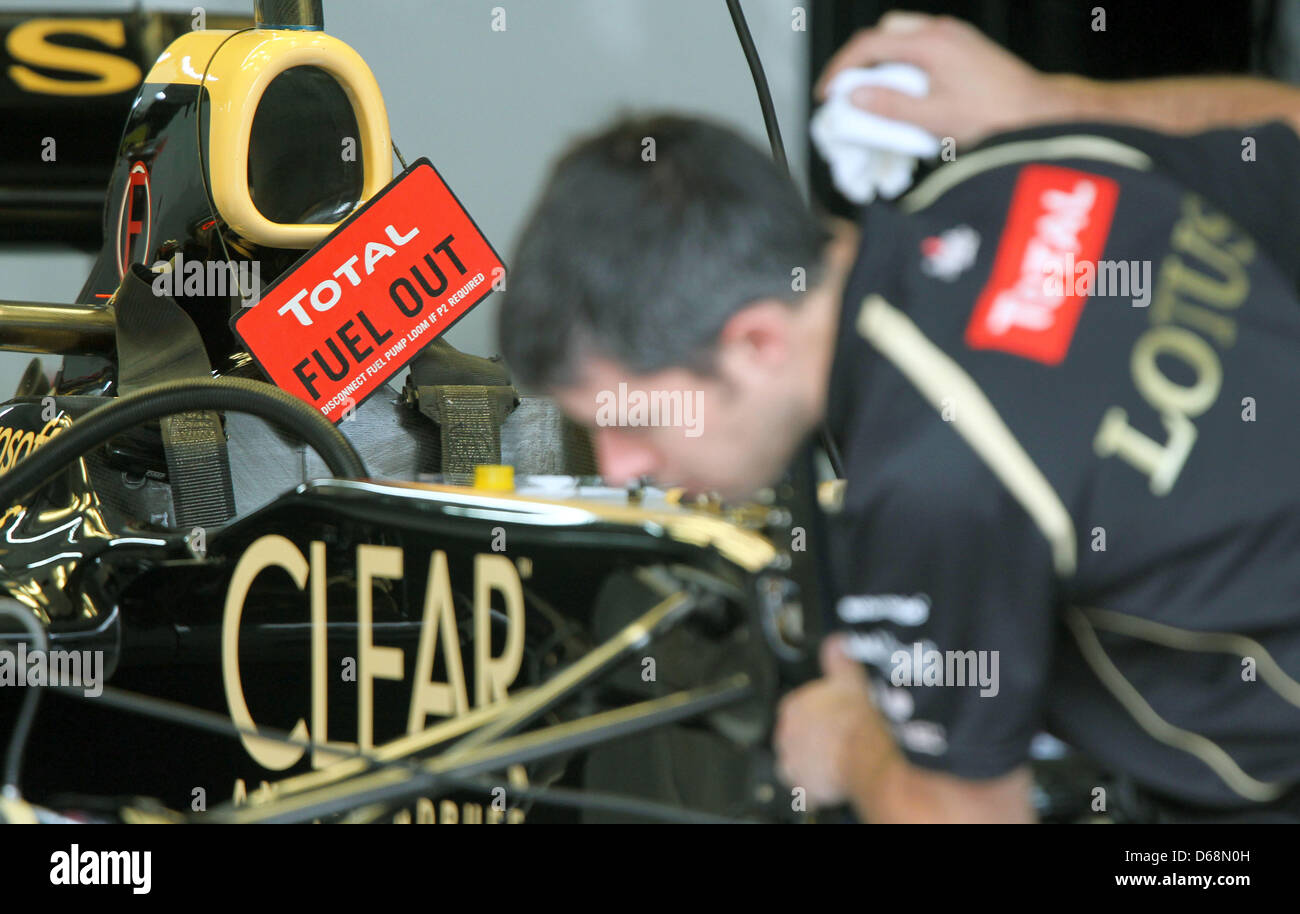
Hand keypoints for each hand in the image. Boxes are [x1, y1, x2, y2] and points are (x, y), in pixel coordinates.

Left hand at [773, 634, 895, 808]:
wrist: (866, 755)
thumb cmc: (858, 720)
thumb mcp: (851, 679)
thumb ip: (840, 660)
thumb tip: (836, 643)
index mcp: (793, 706)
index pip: (799, 707)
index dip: (819, 713)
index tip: (833, 717)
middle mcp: (786, 733)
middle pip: (798, 734)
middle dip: (815, 737)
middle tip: (838, 739)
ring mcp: (792, 761)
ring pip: (799, 760)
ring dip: (813, 761)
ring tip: (835, 760)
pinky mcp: (802, 785)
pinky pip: (806, 786)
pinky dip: (817, 786)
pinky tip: (832, 780)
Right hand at [816, 12, 1079, 147]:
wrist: (1036, 113)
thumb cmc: (994, 116)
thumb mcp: (933, 119)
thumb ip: (890, 106)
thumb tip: (855, 96)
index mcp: (930, 44)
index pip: (869, 45)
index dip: (841, 69)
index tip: (828, 93)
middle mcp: (942, 33)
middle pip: (884, 33)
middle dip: (860, 60)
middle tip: (849, 90)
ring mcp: (955, 37)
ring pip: (903, 37)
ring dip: (883, 62)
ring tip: (876, 95)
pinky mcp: (964, 48)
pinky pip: (922, 46)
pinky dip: (904, 64)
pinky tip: (907, 92)